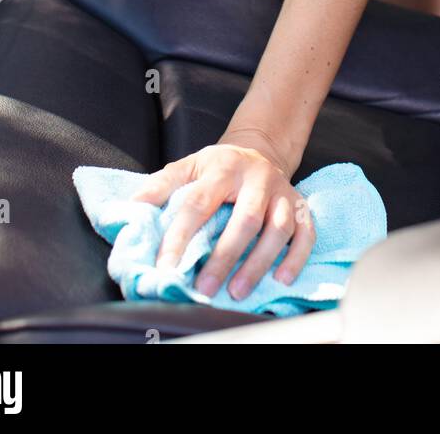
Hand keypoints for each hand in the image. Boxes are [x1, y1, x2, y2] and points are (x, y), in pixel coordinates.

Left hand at [130, 135, 315, 300]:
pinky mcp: (301, 204)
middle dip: (224, 257)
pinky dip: (297, 257)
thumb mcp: (188, 165)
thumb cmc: (218, 167)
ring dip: (259, 262)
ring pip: (277, 228)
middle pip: (244, 219)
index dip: (181, 235)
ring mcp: (282, 191)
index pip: (199, 203)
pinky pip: (306, 232)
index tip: (167, 265)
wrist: (260, 148)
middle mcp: (256, 177)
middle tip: (205, 288)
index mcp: (223, 167)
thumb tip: (133, 207)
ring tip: (238, 291)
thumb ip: (161, 185)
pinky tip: (282, 279)